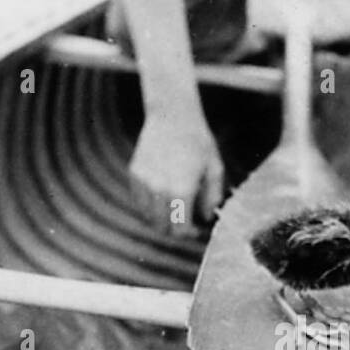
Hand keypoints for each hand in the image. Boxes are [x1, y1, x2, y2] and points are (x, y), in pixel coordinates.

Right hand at [127, 113, 225, 228]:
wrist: (173, 115)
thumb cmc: (198, 142)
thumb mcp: (214, 169)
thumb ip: (212, 197)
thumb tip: (205, 217)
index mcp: (182, 192)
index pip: (179, 230)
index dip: (188, 234)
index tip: (194, 229)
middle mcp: (160, 190)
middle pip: (162, 227)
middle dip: (174, 228)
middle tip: (185, 221)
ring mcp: (144, 182)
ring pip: (148, 216)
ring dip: (160, 217)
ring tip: (173, 207)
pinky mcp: (134, 173)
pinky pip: (139, 200)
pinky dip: (148, 203)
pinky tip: (161, 194)